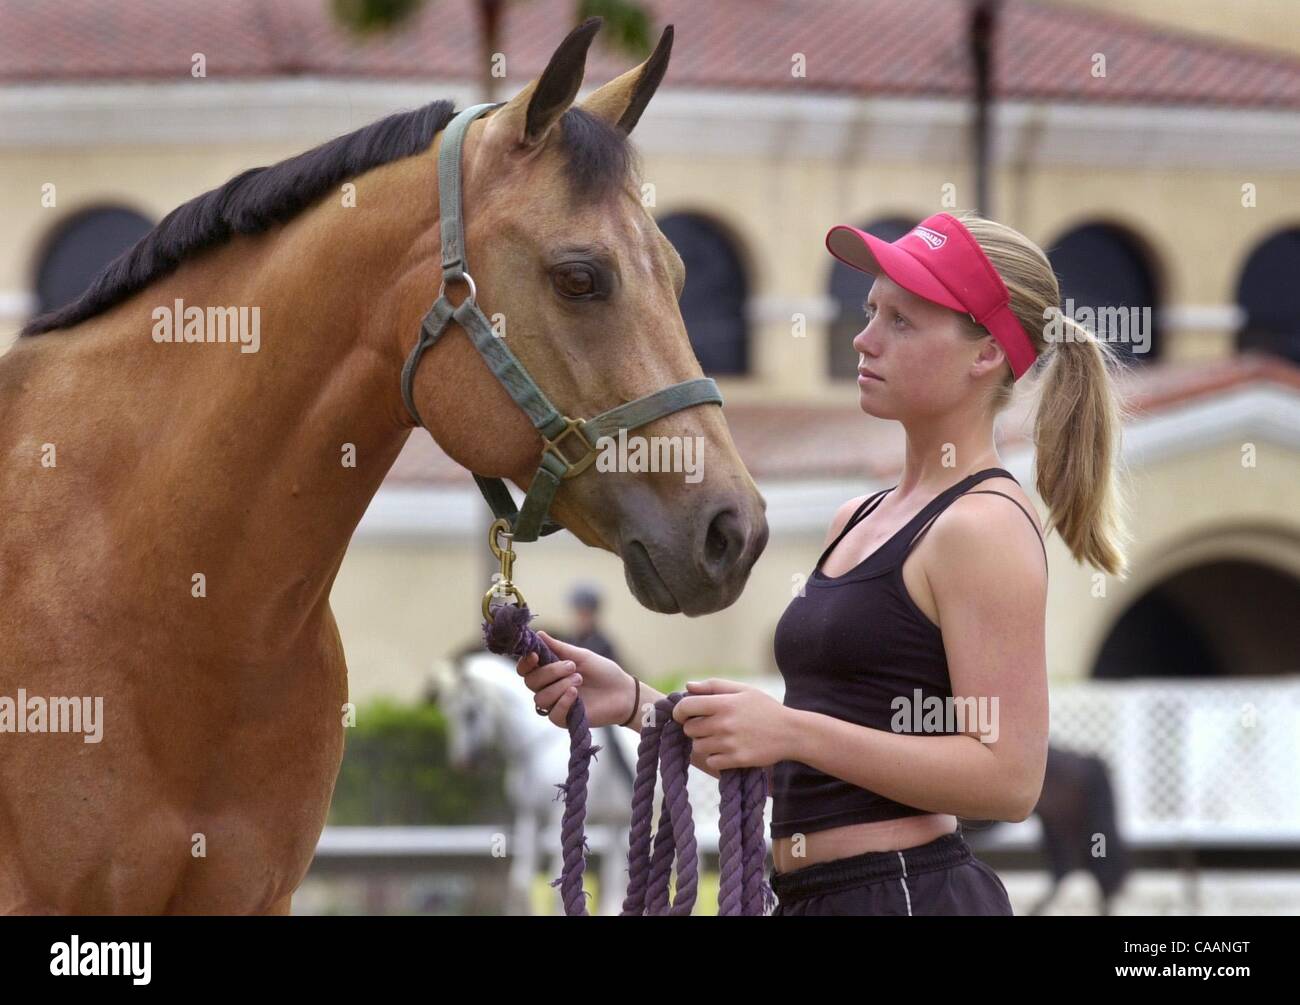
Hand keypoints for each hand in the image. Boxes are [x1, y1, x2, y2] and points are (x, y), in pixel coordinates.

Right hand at [514, 630, 636, 728]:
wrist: (623, 692)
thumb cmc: (603, 671)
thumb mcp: (581, 656)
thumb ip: (558, 648)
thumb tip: (538, 634)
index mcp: (549, 670)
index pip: (525, 669)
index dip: (526, 663)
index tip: (536, 655)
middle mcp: (548, 687)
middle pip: (531, 682)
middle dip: (550, 672)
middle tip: (572, 666)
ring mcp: (555, 704)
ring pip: (540, 698)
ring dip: (559, 686)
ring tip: (579, 679)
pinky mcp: (564, 720)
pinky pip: (552, 714)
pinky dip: (562, 701)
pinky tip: (575, 694)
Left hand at [673, 679, 792, 770]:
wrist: (791, 733)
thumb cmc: (765, 708)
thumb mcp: (743, 690)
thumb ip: (714, 686)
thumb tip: (688, 686)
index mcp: (724, 703)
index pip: (686, 707)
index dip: (679, 712)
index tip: (683, 715)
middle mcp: (724, 723)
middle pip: (689, 729)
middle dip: (694, 728)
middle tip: (707, 727)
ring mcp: (729, 743)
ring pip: (698, 747)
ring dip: (704, 743)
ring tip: (718, 739)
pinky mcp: (736, 759)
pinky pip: (711, 761)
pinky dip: (714, 757)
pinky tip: (726, 751)